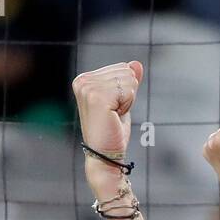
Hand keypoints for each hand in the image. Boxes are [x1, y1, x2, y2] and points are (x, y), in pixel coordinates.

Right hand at [72, 61, 143, 196]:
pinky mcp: (96, 97)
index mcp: (84, 79)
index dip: (125, 90)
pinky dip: (128, 105)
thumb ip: (128, 81)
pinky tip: (114, 117)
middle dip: (127, 94)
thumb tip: (136, 63)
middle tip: (114, 113)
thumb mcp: (123, 101)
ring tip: (113, 116)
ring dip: (127, 101)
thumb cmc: (113, 131)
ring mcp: (88, 88)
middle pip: (125, 71)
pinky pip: (128, 90)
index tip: (113, 107)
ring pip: (128, 80)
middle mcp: (82, 80)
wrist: (106, 155)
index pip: (122, 67)